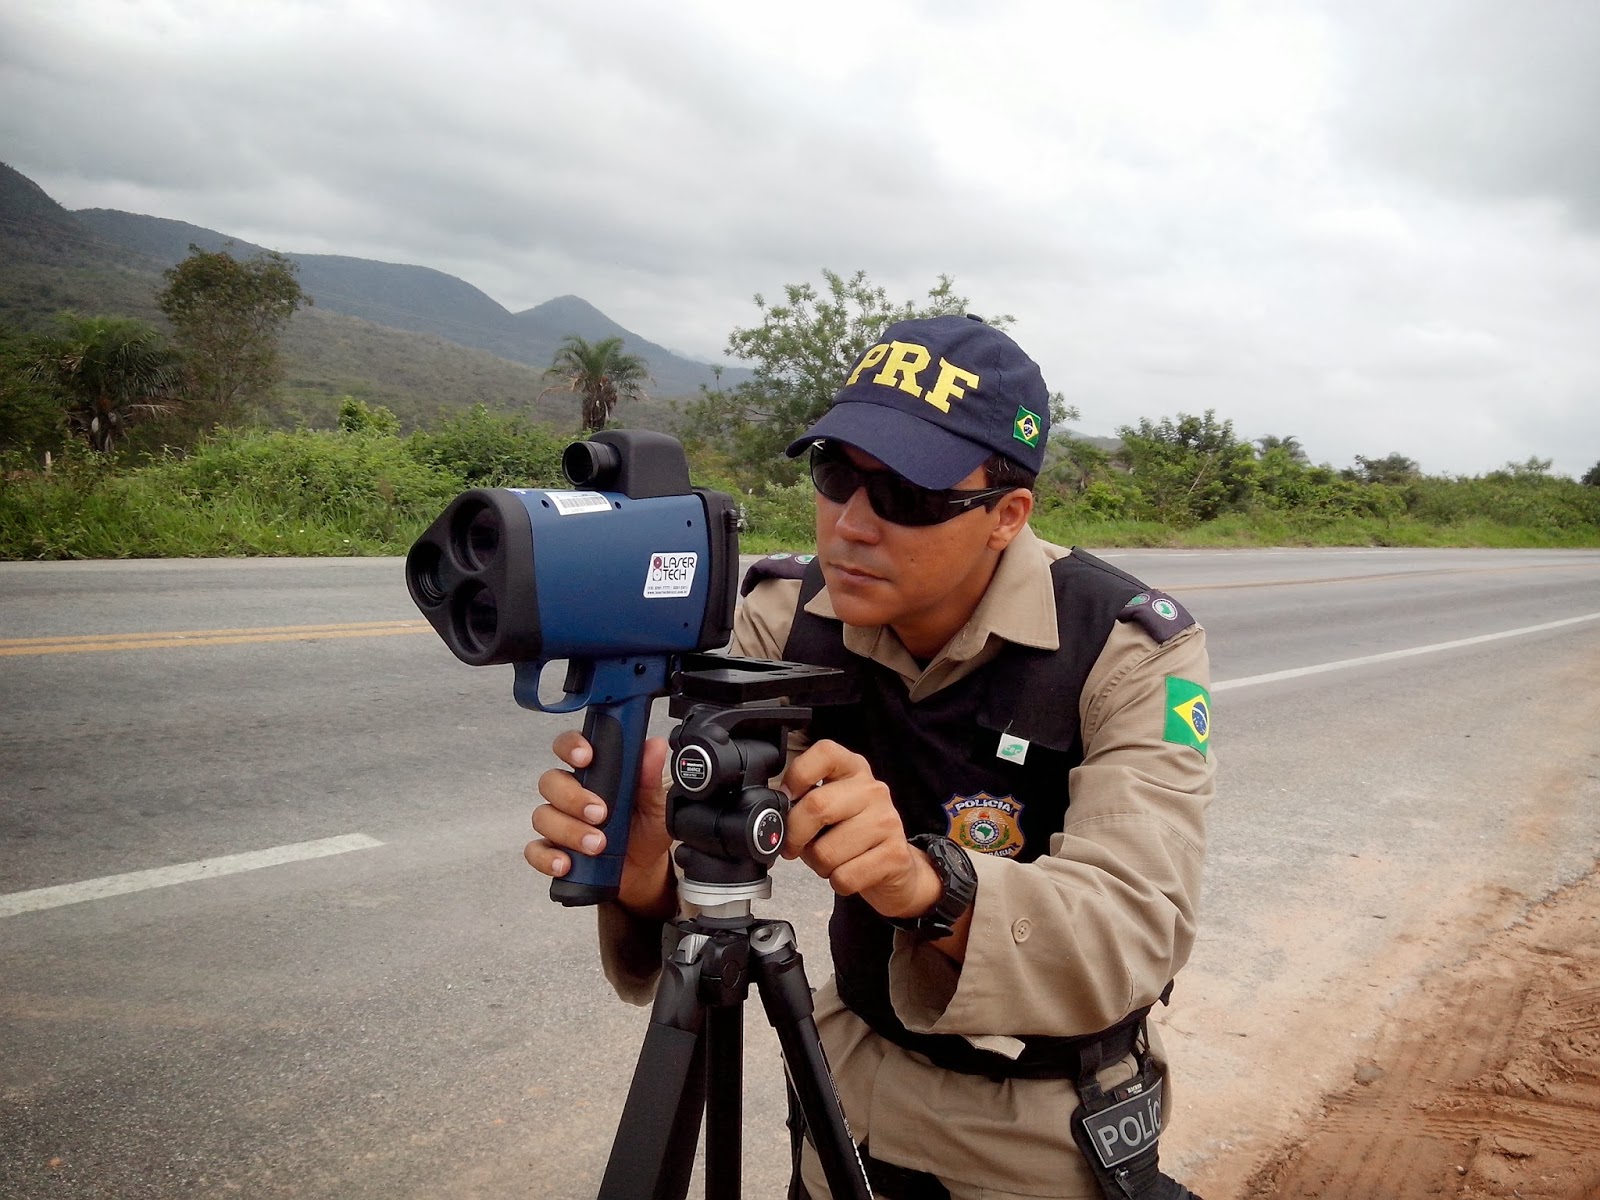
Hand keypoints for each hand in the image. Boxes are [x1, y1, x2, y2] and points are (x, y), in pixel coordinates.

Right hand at [524, 731, 675, 918]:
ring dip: (568, 830)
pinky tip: (566, 863)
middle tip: (600, 813)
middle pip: (550, 782)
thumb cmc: (644, 827)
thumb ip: (650, 777)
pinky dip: (547, 858)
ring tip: (596, 845)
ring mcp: (558, 822)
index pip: (570, 747)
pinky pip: (535, 851)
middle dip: (573, 797)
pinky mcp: (552, 851)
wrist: (643, 867)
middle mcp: (570, 794)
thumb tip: (654, 747)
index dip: (571, 746)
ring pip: (543, 816)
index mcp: (593, 773)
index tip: (586, 756)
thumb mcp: (654, 803)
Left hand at [780, 739, 940, 921]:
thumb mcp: (827, 809)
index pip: (825, 752)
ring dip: (818, 865)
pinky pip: (844, 876)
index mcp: (853, 769)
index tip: (788, 797)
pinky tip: (849, 872)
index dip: (797, 775)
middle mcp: (873, 790)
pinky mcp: (895, 855)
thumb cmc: (849, 836)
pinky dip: (837, 882)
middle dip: (795, 835)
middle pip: (817, 806)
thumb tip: (775, 816)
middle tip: (794, 846)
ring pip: (827, 851)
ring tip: (831, 860)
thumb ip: (802, 803)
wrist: (894, 867)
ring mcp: (887, 821)